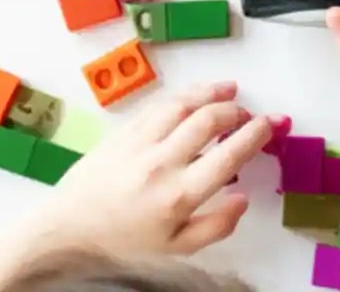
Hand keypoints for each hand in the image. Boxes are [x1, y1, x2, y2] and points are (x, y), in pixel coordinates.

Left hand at [29, 82, 282, 256]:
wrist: (68, 231)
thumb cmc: (121, 243)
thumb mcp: (176, 249)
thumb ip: (216, 225)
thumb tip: (242, 199)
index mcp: (179, 195)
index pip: (230, 153)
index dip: (257, 134)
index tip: (271, 124)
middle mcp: (161, 163)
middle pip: (209, 120)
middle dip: (237, 112)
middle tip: (250, 114)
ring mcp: (139, 143)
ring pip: (183, 104)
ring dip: (211, 93)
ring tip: (229, 91)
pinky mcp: (121, 133)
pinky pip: (157, 105)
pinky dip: (182, 96)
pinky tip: (193, 97)